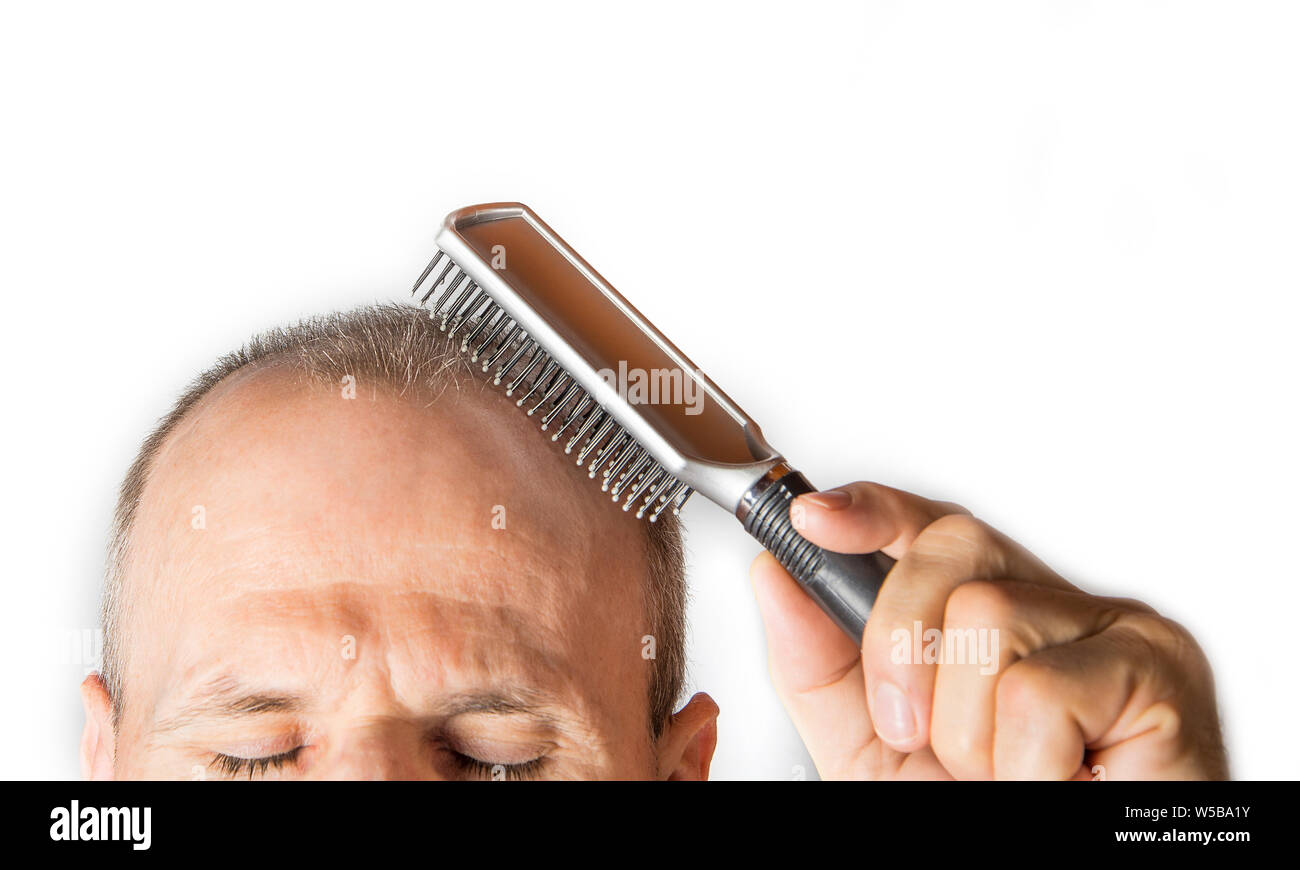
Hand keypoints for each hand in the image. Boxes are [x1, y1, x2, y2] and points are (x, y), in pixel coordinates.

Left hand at [750, 482, 1226, 779]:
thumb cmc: (983, 817)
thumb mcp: (874, 749)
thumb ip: (822, 666)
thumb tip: (774, 575)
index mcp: (988, 617)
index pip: (929, 528)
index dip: (870, 511)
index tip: (812, 520)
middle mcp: (1052, 607)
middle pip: (952, 546)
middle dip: (898, 644)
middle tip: (910, 730)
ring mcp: (1113, 628)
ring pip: (988, 615)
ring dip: (967, 729)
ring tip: (1005, 772)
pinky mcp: (1158, 668)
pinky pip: (1040, 688)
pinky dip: (1022, 763)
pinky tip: (1055, 779)